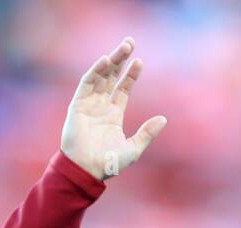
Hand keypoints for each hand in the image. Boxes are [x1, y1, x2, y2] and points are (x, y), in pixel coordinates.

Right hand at [60, 37, 165, 180]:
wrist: (86, 171)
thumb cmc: (108, 164)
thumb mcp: (134, 149)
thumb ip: (147, 134)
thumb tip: (164, 119)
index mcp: (113, 115)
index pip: (122, 89)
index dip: (131, 75)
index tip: (139, 62)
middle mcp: (101, 107)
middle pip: (111, 77)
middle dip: (120, 59)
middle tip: (130, 43)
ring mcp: (88, 105)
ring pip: (100, 76)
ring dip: (111, 60)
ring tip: (123, 47)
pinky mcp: (77, 106)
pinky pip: (86, 84)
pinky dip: (95, 72)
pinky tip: (105, 61)